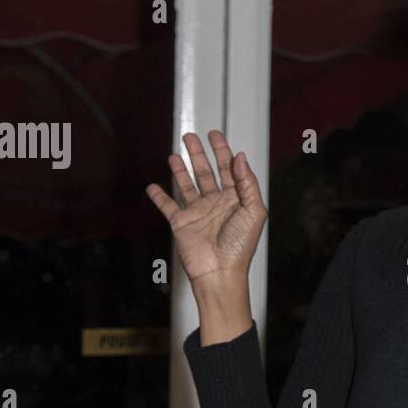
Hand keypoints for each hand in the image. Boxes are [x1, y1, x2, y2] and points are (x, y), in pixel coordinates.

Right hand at [146, 131, 266, 342]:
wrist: (219, 272)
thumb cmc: (240, 246)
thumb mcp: (254, 211)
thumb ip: (247, 183)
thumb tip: (240, 157)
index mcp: (235, 199)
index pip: (228, 169)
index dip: (222, 151)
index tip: (215, 135)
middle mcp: (216, 203)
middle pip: (206, 172)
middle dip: (198, 154)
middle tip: (191, 136)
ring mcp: (197, 212)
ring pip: (187, 185)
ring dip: (180, 169)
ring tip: (173, 153)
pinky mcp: (181, 223)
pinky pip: (168, 206)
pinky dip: (159, 196)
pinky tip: (152, 186)